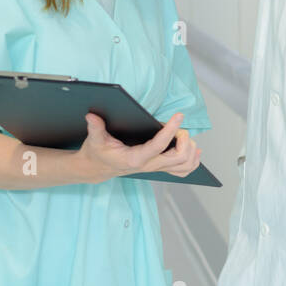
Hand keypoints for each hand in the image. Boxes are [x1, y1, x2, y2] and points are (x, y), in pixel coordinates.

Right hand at [76, 111, 201, 182]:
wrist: (97, 168)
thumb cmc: (98, 152)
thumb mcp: (94, 140)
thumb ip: (95, 128)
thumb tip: (91, 116)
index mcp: (134, 158)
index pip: (158, 146)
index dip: (170, 130)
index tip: (179, 115)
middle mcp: (149, 165)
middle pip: (179, 158)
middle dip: (184, 140)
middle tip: (179, 127)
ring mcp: (156, 168)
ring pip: (185, 166)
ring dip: (191, 150)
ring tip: (185, 136)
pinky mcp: (159, 168)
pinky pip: (183, 170)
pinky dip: (192, 161)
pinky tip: (193, 148)